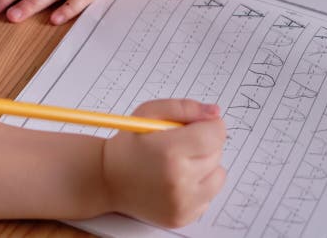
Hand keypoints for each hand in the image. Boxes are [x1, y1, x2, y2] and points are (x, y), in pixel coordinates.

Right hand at [101, 99, 226, 227]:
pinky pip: (208, 197)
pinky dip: (198, 187)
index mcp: (169, 151)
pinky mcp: (183, 217)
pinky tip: (176, 181)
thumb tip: (214, 113)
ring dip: (205, 167)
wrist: (107, 179)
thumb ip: (184, 108)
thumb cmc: (128, 144)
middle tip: (179, 145)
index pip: (216, 134)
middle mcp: (178, 180)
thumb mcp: (149, 113)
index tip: (198, 125)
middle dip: (204, 144)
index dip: (209, 125)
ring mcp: (182, 202)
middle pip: (217, 153)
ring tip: (180, 163)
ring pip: (218, 176)